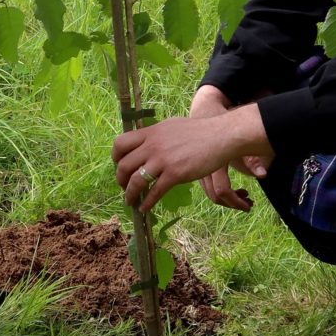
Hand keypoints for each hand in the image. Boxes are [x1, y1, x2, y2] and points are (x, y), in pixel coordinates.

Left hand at [112, 97, 271, 216]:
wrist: (220, 136)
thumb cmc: (199, 131)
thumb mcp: (171, 127)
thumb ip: (157, 135)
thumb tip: (147, 143)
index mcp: (150, 132)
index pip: (120, 144)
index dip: (115, 158)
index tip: (119, 167)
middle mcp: (152, 145)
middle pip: (124, 165)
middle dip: (120, 180)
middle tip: (124, 187)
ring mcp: (163, 160)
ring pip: (135, 181)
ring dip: (130, 194)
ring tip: (130, 201)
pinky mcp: (175, 174)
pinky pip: (154, 192)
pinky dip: (147, 202)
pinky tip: (145, 208)